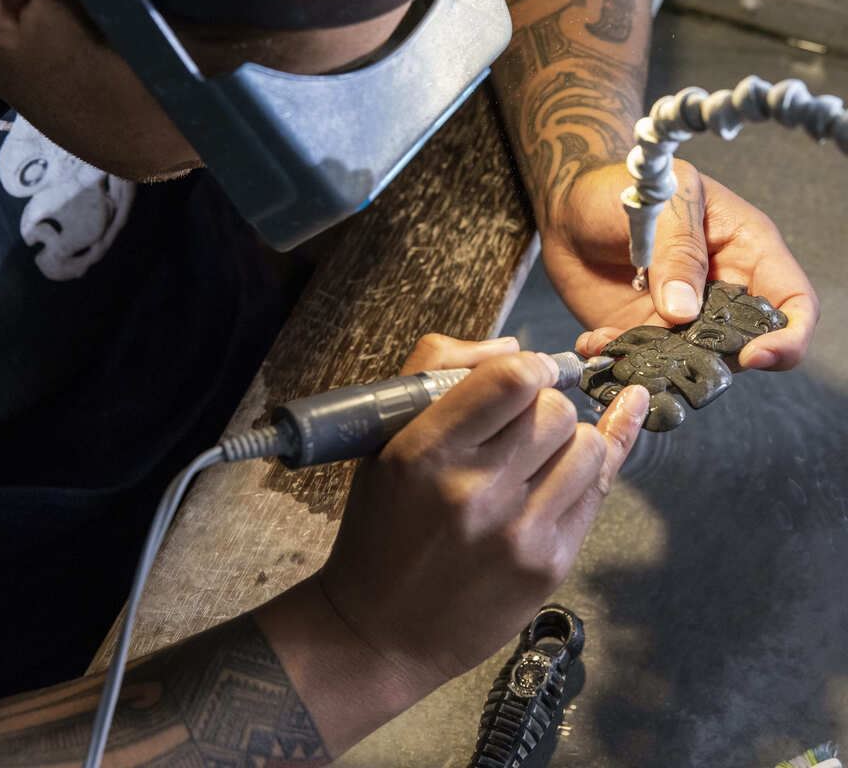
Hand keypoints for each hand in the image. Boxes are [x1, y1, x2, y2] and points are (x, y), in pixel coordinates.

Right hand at [318, 334, 648, 694]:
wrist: (380, 630)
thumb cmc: (381, 525)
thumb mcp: (385, 437)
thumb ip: (438, 370)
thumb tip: (513, 347)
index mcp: (426, 450)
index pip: (511, 379)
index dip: (532, 366)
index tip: (529, 373)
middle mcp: (474, 490)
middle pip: (556, 410)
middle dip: (546, 406)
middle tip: (523, 424)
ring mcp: (517, 532)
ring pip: (588, 447)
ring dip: (571, 440)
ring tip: (542, 454)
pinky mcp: (548, 566)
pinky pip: (597, 493)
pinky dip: (588, 472)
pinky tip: (587, 457)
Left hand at [542, 160, 818, 370]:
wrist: (569, 205)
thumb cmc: (624, 186)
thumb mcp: (662, 202)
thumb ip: (678, 252)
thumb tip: (684, 312)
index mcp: (747, 251)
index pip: (793, 302)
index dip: (788, 336)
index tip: (755, 355)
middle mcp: (721, 291)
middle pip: (744, 344)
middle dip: (712, 358)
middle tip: (666, 345)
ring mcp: (682, 317)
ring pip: (692, 361)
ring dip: (659, 363)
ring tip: (617, 341)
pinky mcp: (642, 331)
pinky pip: (643, 360)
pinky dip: (620, 358)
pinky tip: (594, 342)